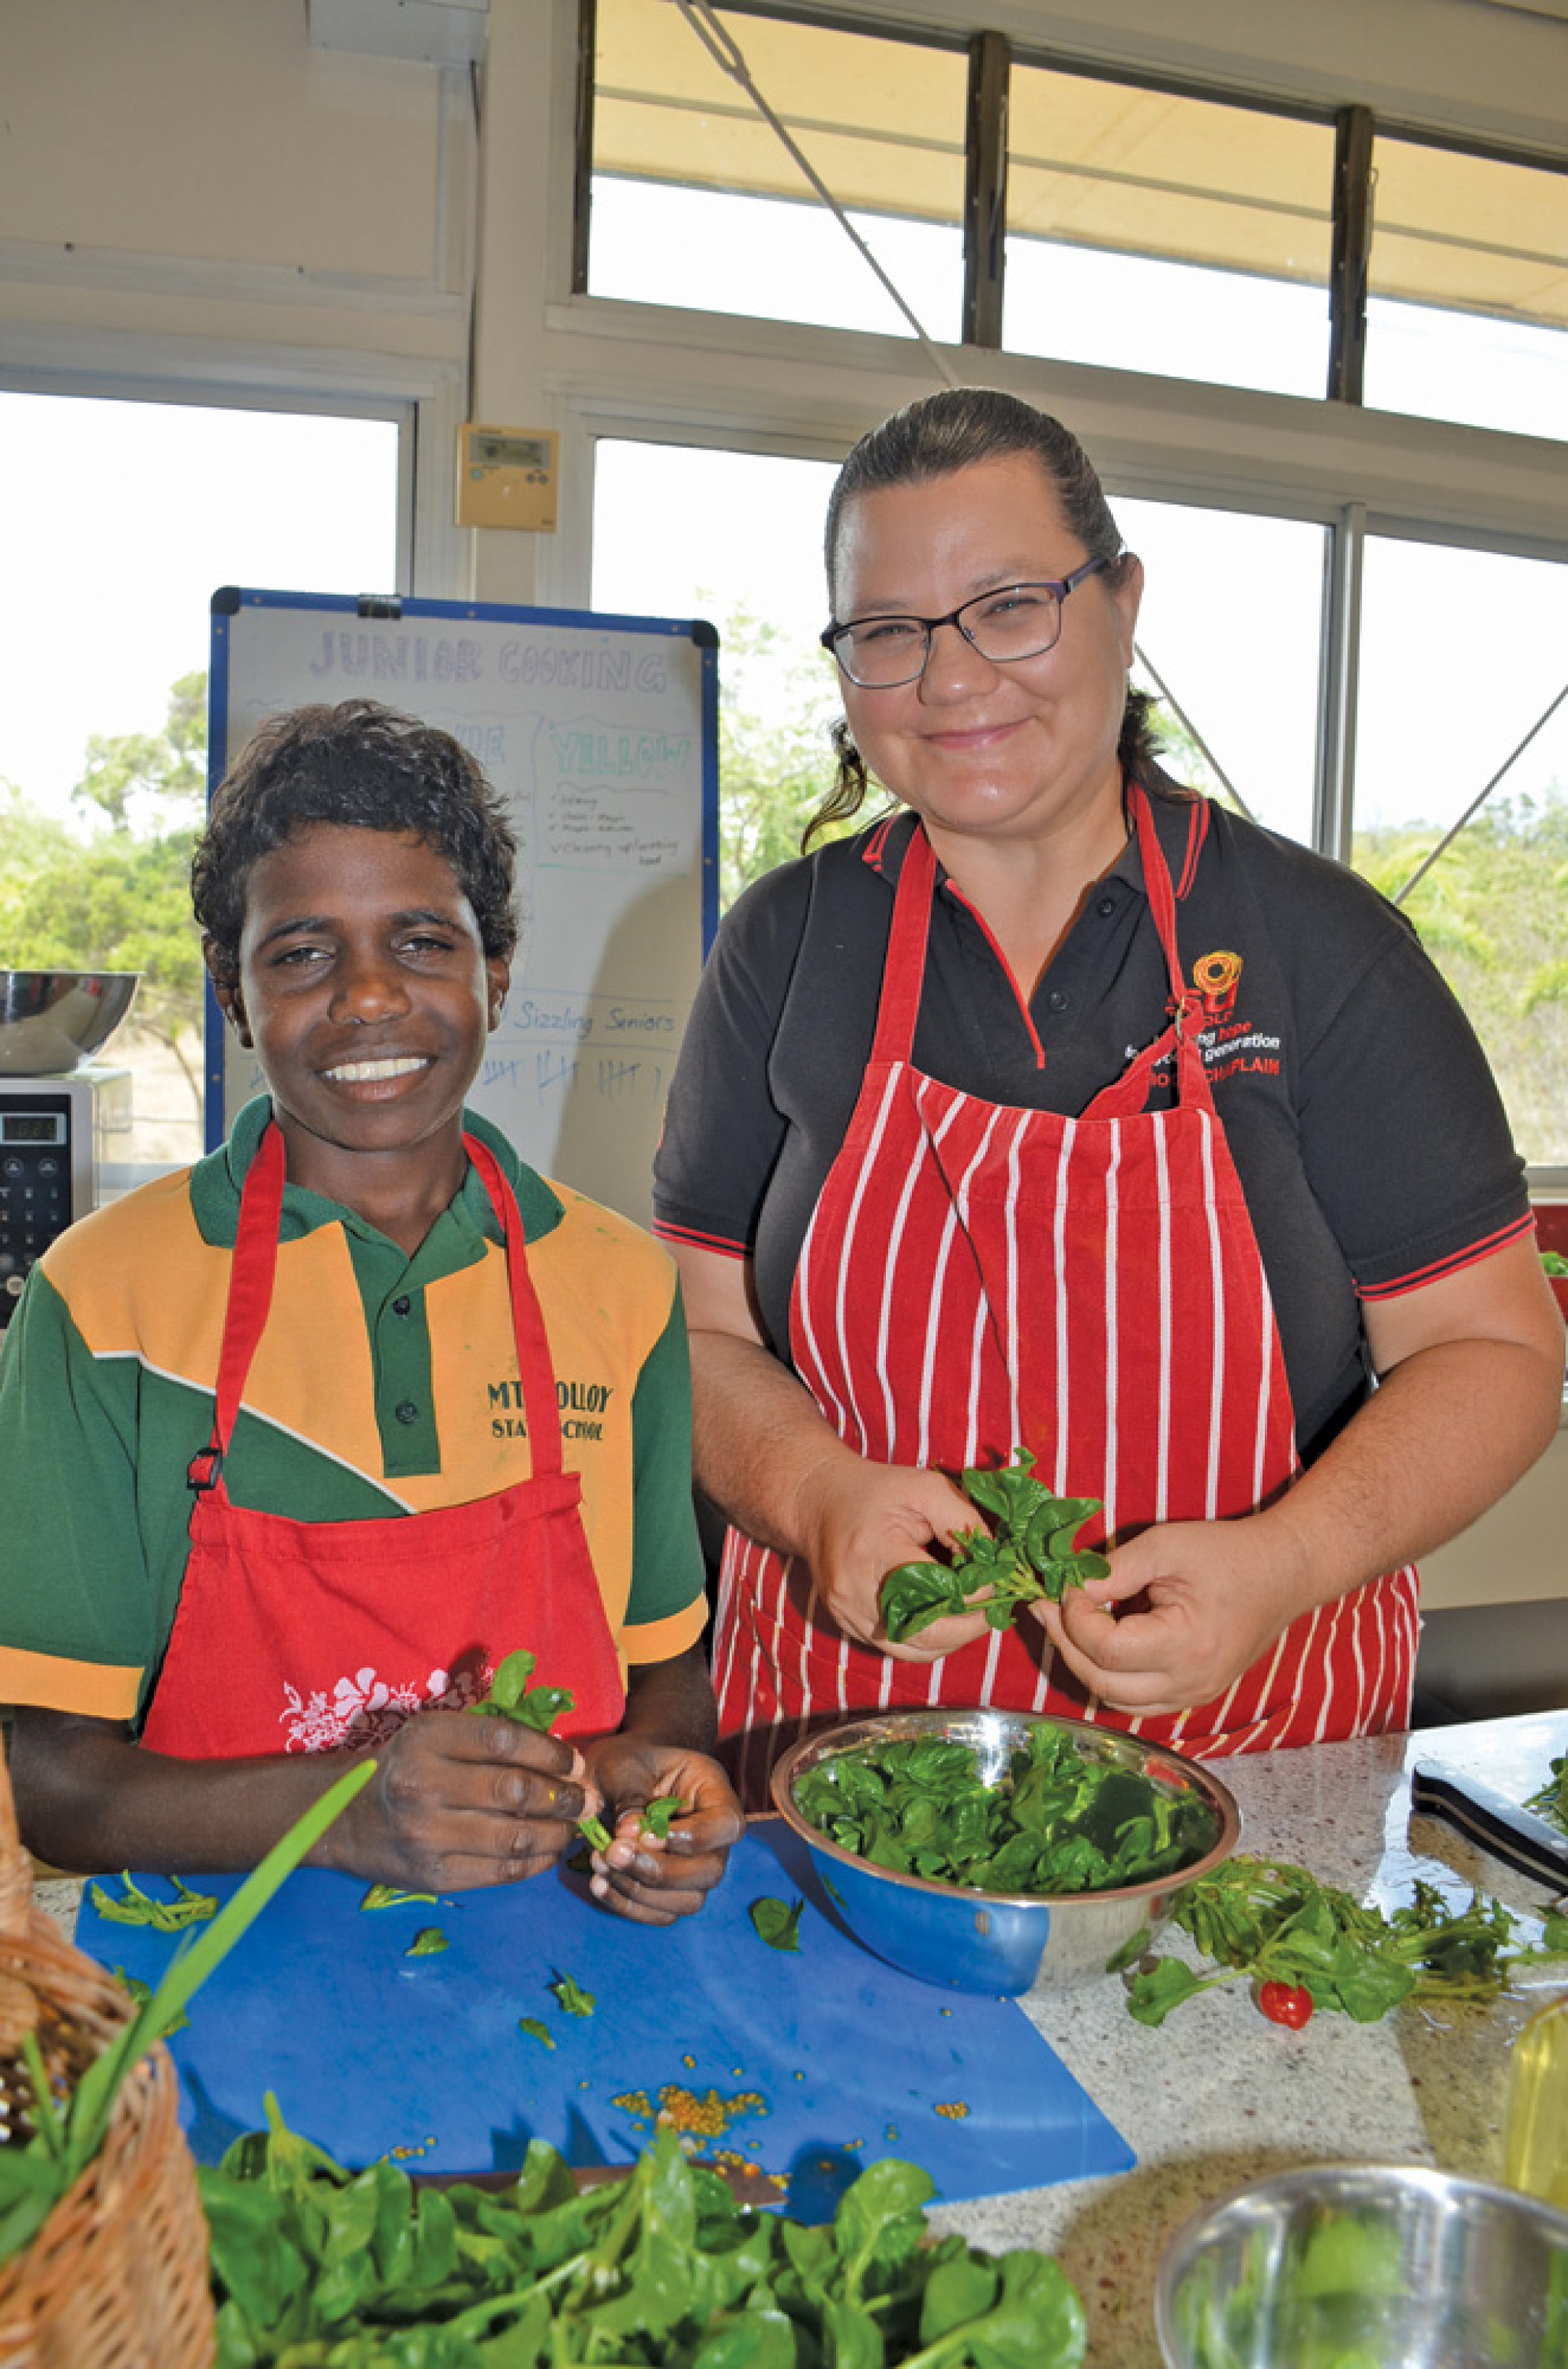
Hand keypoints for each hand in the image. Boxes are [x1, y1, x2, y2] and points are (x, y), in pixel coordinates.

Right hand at [325, 1708, 593, 1891]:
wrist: (347, 1818)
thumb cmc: (407, 1766)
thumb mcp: (435, 1733)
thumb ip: (489, 1738)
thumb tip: (564, 1759)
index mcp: (426, 1739)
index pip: (504, 1740)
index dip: (551, 1751)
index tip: (575, 1762)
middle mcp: (423, 1786)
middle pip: (516, 1791)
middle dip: (565, 1796)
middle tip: (586, 1798)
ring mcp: (427, 1837)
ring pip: (516, 1837)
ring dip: (558, 1831)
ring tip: (573, 1824)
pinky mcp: (434, 1877)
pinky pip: (502, 1871)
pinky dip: (537, 1861)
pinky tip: (548, 1849)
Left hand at [578, 1738, 742, 1925]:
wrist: (614, 1775)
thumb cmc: (625, 1762)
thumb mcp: (622, 1765)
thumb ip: (629, 1795)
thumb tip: (628, 1834)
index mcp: (712, 1791)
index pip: (727, 1824)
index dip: (692, 1838)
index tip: (643, 1834)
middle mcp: (713, 1835)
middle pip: (710, 1871)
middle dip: (659, 1871)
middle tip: (613, 1853)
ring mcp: (696, 1865)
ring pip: (688, 1900)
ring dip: (640, 1891)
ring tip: (599, 1862)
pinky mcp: (673, 1890)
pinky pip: (661, 1913)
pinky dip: (629, 1905)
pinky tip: (599, 1884)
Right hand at [795, 1453, 994, 1661]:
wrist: (818, 1502)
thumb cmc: (876, 1491)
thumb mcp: (927, 1488)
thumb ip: (964, 1523)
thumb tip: (992, 1568)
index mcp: (874, 1551)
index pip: (935, 1592)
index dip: (974, 1596)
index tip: (995, 1582)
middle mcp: (855, 1592)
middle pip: (925, 1635)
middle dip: (968, 1627)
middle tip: (991, 1608)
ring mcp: (848, 1614)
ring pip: (913, 1651)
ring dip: (949, 1639)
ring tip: (968, 1614)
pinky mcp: (848, 1626)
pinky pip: (897, 1648)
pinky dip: (926, 1639)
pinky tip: (940, 1616)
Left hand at [1032, 1515, 1309, 1717]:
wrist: (1281, 1573)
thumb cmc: (1227, 1554)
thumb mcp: (1165, 1547)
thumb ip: (1113, 1571)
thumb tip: (1067, 1589)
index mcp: (1187, 1647)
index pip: (1106, 1650)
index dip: (1074, 1618)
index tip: (1066, 1585)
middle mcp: (1190, 1684)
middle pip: (1102, 1684)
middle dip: (1066, 1643)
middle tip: (1046, 1606)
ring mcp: (1193, 1696)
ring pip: (1114, 1701)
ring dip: (1083, 1664)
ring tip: (1066, 1622)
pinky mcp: (1192, 1694)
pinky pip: (1135, 1700)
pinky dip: (1108, 1675)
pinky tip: (1097, 1640)